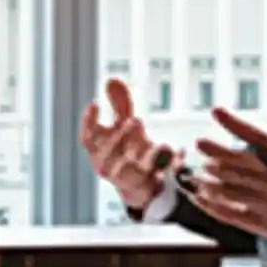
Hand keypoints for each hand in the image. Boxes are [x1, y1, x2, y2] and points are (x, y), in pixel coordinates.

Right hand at [80, 78, 178, 209]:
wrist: (140, 184)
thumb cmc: (127, 149)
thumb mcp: (123, 125)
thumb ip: (119, 104)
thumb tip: (111, 79)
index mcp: (98, 150)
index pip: (87, 138)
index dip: (88, 122)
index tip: (95, 104)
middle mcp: (106, 166)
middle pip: (108, 152)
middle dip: (121, 136)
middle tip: (136, 120)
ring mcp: (126, 178)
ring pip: (132, 168)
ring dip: (147, 156)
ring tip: (163, 145)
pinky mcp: (146, 187)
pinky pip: (159, 177)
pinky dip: (170, 165)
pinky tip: (180, 152)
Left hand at [188, 107, 266, 245]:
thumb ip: (264, 143)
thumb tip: (234, 123)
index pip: (260, 138)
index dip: (236, 125)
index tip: (216, 112)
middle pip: (241, 167)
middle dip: (217, 156)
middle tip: (201, 144)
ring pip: (232, 191)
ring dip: (210, 181)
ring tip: (196, 174)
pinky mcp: (262, 225)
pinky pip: (231, 215)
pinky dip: (212, 206)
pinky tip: (198, 198)